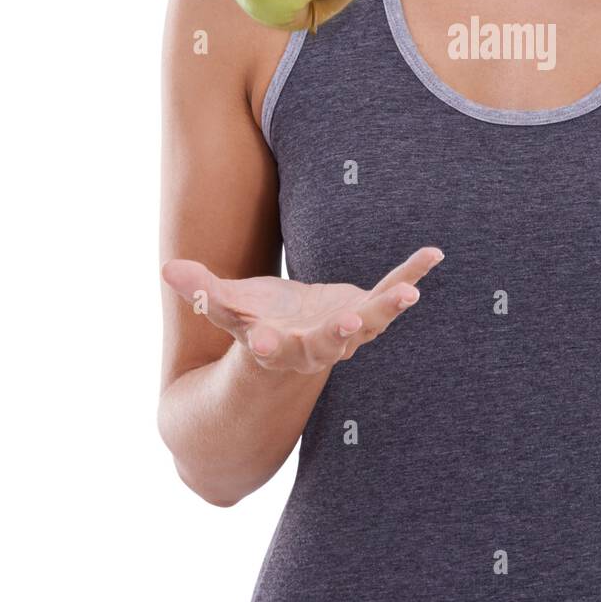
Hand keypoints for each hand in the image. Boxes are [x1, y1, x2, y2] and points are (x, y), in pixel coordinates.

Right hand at [160, 246, 444, 374]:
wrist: (291, 345)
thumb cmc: (254, 323)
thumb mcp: (226, 307)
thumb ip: (201, 290)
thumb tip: (167, 270)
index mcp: (270, 346)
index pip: (262, 347)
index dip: (262, 343)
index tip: (261, 339)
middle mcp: (310, 347)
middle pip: (324, 346)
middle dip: (336, 335)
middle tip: (348, 323)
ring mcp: (343, 332)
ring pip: (367, 326)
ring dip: (387, 310)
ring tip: (408, 294)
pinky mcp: (366, 312)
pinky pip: (390, 293)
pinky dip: (411, 274)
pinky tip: (433, 254)